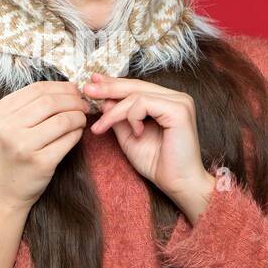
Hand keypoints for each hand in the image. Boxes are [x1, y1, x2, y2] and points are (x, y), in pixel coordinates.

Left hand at [84, 73, 215, 218]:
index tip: (92, 83)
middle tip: (87, 90)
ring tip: (101, 127)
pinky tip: (136, 133)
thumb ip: (119, 118)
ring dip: (114, 111)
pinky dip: (132, 117)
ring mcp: (180, 101)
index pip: (136, 87)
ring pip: (136, 95)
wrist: (178, 184)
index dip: (114, 83)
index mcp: (166, 102)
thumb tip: (104, 99)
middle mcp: (176, 97)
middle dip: (108, 87)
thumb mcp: (129, 137)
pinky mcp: (179, 109)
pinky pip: (143, 103)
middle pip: (135, 85)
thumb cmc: (158, 164)